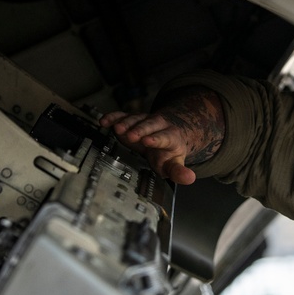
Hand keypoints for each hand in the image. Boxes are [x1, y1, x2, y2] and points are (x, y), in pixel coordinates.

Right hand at [99, 87, 223, 185]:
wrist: (167, 134)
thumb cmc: (169, 153)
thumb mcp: (174, 164)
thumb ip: (179, 172)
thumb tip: (190, 179)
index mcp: (170, 137)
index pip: (164, 137)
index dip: (156, 139)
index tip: (148, 141)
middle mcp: (158, 125)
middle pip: (150, 124)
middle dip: (140, 129)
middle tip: (130, 135)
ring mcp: (144, 120)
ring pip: (136, 118)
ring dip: (126, 122)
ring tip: (117, 129)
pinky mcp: (132, 119)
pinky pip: (122, 115)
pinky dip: (113, 117)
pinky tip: (104, 121)